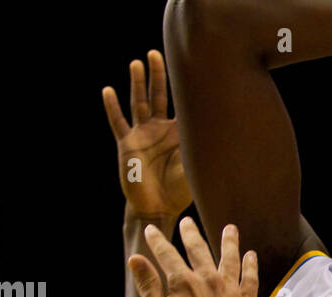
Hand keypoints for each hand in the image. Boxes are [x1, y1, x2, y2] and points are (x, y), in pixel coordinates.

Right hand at [102, 50, 192, 221]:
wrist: (157, 207)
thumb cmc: (179, 190)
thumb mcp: (194, 166)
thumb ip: (202, 149)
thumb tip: (224, 133)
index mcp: (177, 132)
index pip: (181, 104)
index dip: (184, 87)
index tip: (190, 65)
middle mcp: (158, 129)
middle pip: (158, 95)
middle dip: (157, 74)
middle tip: (156, 53)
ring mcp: (141, 134)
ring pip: (139, 103)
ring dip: (137, 83)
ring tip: (137, 63)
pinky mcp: (127, 144)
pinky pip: (118, 122)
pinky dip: (112, 107)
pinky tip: (108, 91)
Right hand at [130, 218, 257, 296]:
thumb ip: (148, 286)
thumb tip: (135, 259)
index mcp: (182, 282)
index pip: (167, 254)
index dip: (157, 241)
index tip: (151, 231)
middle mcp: (208, 280)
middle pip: (198, 249)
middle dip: (191, 234)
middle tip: (188, 222)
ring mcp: (229, 290)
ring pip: (229, 258)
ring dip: (229, 242)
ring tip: (230, 229)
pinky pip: (250, 278)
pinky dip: (250, 265)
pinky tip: (251, 255)